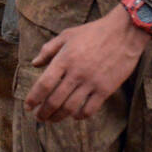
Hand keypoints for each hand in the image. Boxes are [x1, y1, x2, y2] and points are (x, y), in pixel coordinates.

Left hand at [25, 5, 149, 121]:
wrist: (124, 32)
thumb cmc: (94, 31)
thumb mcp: (67, 35)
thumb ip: (48, 49)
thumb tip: (34, 63)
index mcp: (64, 59)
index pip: (44, 85)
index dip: (33, 98)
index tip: (28, 106)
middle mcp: (76, 73)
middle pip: (54, 100)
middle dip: (43, 112)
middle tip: (38, 117)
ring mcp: (91, 82)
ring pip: (70, 108)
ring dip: (58, 117)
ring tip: (52, 120)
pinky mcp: (106, 89)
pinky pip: (90, 109)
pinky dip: (80, 116)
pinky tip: (75, 116)